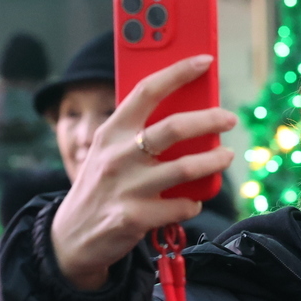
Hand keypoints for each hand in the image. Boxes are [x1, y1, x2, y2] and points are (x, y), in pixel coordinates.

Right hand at [50, 55, 235, 289]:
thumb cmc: (101, 185)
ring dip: (215, 161)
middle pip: (175, 127)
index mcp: (111, 131)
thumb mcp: (108, 151)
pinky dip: (193, 202)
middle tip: (229, 119)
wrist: (71, 239)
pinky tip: (192, 199)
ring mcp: (126, 188)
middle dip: (210, 119)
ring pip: (186, 167)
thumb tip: (188, 110)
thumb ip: (137, 131)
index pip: (147, 90)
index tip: (204, 61)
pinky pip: (182, 205)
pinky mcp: (135, 218)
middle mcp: (117, 156)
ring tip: (225, 156)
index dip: (178, 72)